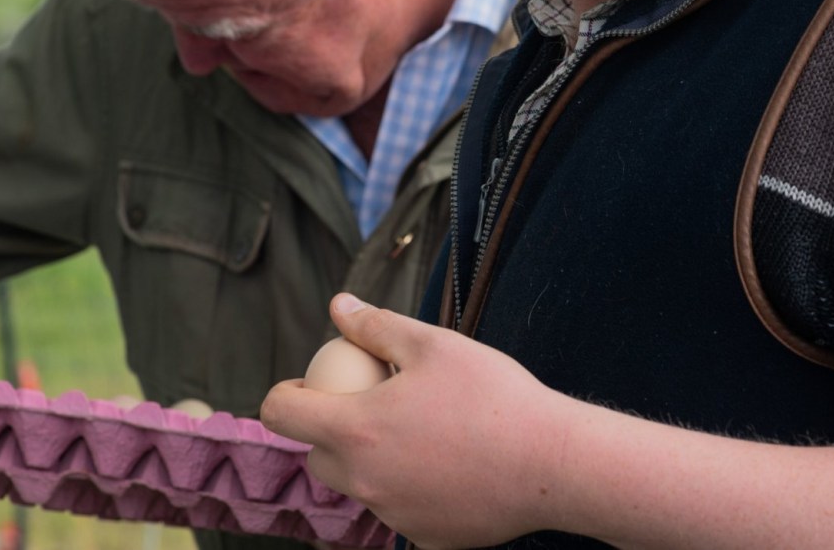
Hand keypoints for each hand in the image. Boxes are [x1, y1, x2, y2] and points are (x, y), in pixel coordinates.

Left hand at [261, 294, 576, 549]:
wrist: (553, 464)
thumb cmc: (493, 396)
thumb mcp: (433, 345)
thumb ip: (375, 326)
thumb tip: (338, 307)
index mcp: (355, 429)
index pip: (281, 413)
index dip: (286, 394)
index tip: (309, 384)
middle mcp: (364, 481)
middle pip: (318, 456)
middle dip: (330, 431)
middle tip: (370, 405)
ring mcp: (394, 515)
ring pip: (360, 485)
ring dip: (371, 461)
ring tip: (419, 433)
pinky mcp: (425, 539)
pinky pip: (402, 509)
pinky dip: (412, 489)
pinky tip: (448, 467)